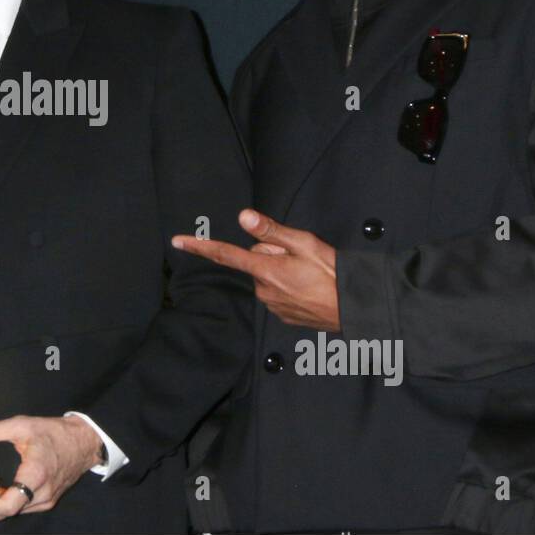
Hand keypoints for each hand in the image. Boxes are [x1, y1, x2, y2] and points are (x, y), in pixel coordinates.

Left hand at [0, 415, 101, 519]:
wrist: (85, 441)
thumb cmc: (55, 432)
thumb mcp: (22, 426)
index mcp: (35, 475)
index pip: (7, 504)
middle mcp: (41, 495)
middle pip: (4, 513)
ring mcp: (45, 501)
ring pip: (10, 514)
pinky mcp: (46, 501)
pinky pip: (19, 509)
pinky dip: (0, 506)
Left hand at [172, 208, 340, 330]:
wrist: (356, 308)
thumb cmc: (333, 274)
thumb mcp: (305, 244)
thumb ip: (272, 231)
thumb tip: (243, 218)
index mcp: (265, 270)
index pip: (226, 255)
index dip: (200, 247)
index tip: (178, 242)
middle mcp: (263, 290)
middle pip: (256, 262)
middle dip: (272, 255)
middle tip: (301, 257)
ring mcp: (273, 306)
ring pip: (268, 278)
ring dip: (282, 272)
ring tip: (310, 274)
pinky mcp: (284, 317)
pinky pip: (278, 294)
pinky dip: (290, 287)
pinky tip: (310, 288)